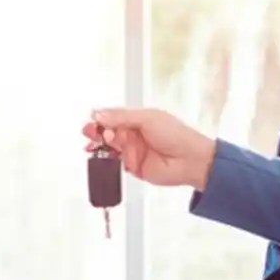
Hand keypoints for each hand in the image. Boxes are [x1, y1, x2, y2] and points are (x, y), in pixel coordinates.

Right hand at [82, 107, 216, 189]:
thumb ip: (122, 117)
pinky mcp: (132, 166)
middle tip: (89, 132)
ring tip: (94, 144)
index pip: (113, 116)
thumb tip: (99, 113)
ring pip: (109, 146)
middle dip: (97, 131)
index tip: (93, 120)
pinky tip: (100, 156)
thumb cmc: (176, 135)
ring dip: (99, 144)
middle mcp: (133, 134)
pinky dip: (105, 159)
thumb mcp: (148, 118)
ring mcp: (132, 150)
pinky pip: (114, 162)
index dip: (102, 118)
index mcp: (138, 118)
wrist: (189, 160)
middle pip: (108, 131)